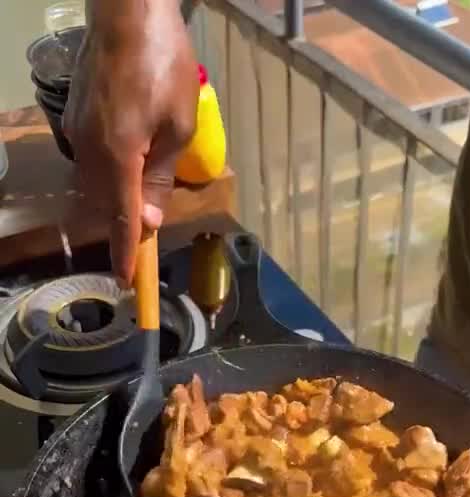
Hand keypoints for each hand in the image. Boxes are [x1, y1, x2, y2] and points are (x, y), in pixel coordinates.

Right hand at [64, 0, 198, 284]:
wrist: (127, 12)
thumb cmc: (163, 65)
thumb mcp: (179, 126)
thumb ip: (161, 177)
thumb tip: (148, 219)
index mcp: (118, 157)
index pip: (121, 218)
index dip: (124, 252)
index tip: (126, 281)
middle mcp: (90, 151)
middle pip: (107, 203)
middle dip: (127, 218)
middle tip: (151, 220)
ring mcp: (78, 132)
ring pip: (98, 182)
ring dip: (120, 191)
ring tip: (145, 181)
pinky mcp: (75, 117)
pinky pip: (93, 158)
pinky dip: (111, 167)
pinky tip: (132, 150)